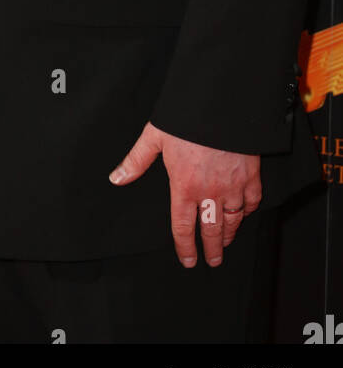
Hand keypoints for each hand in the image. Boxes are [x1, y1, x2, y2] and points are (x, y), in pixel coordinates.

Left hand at [109, 121, 261, 267]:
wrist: (221, 105)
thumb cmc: (185, 121)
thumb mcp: (155, 137)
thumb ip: (136, 160)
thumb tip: (116, 178)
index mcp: (184, 187)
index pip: (182, 227)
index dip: (184, 247)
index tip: (188, 260)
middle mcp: (210, 193)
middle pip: (211, 231)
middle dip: (211, 250)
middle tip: (213, 262)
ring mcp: (233, 186)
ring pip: (233, 220)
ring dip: (229, 234)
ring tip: (225, 243)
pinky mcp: (251, 176)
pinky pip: (252, 201)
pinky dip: (248, 211)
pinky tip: (243, 214)